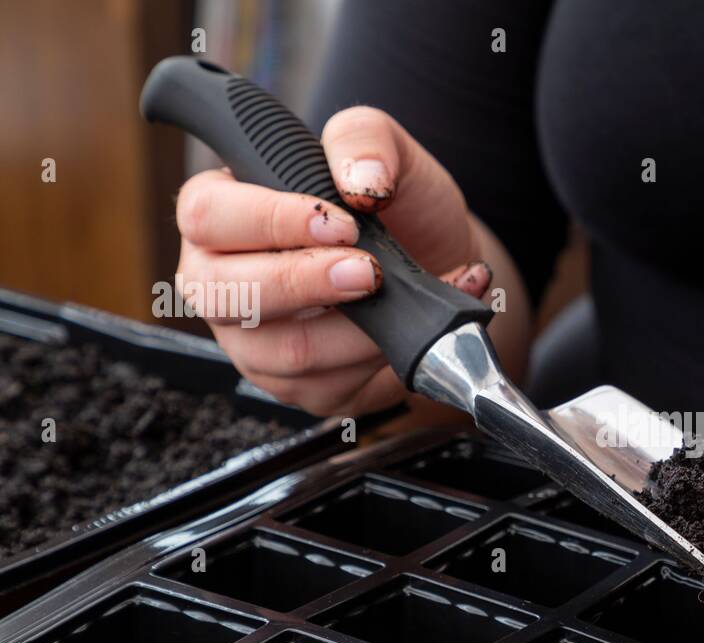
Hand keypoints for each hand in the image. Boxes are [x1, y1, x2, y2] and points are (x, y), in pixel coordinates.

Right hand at [174, 107, 490, 415]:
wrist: (443, 264)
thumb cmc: (397, 207)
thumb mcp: (388, 152)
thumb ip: (365, 139)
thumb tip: (360, 181)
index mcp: (221, 211)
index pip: (206, 215)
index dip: (270, 221)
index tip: (340, 223)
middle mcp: (222, 280)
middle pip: (226, 295)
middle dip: (305, 283)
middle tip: (368, 271)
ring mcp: (256, 343)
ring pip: (286, 352)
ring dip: (359, 328)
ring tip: (403, 296)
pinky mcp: (301, 388)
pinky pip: (334, 385)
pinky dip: (389, 354)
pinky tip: (418, 324)